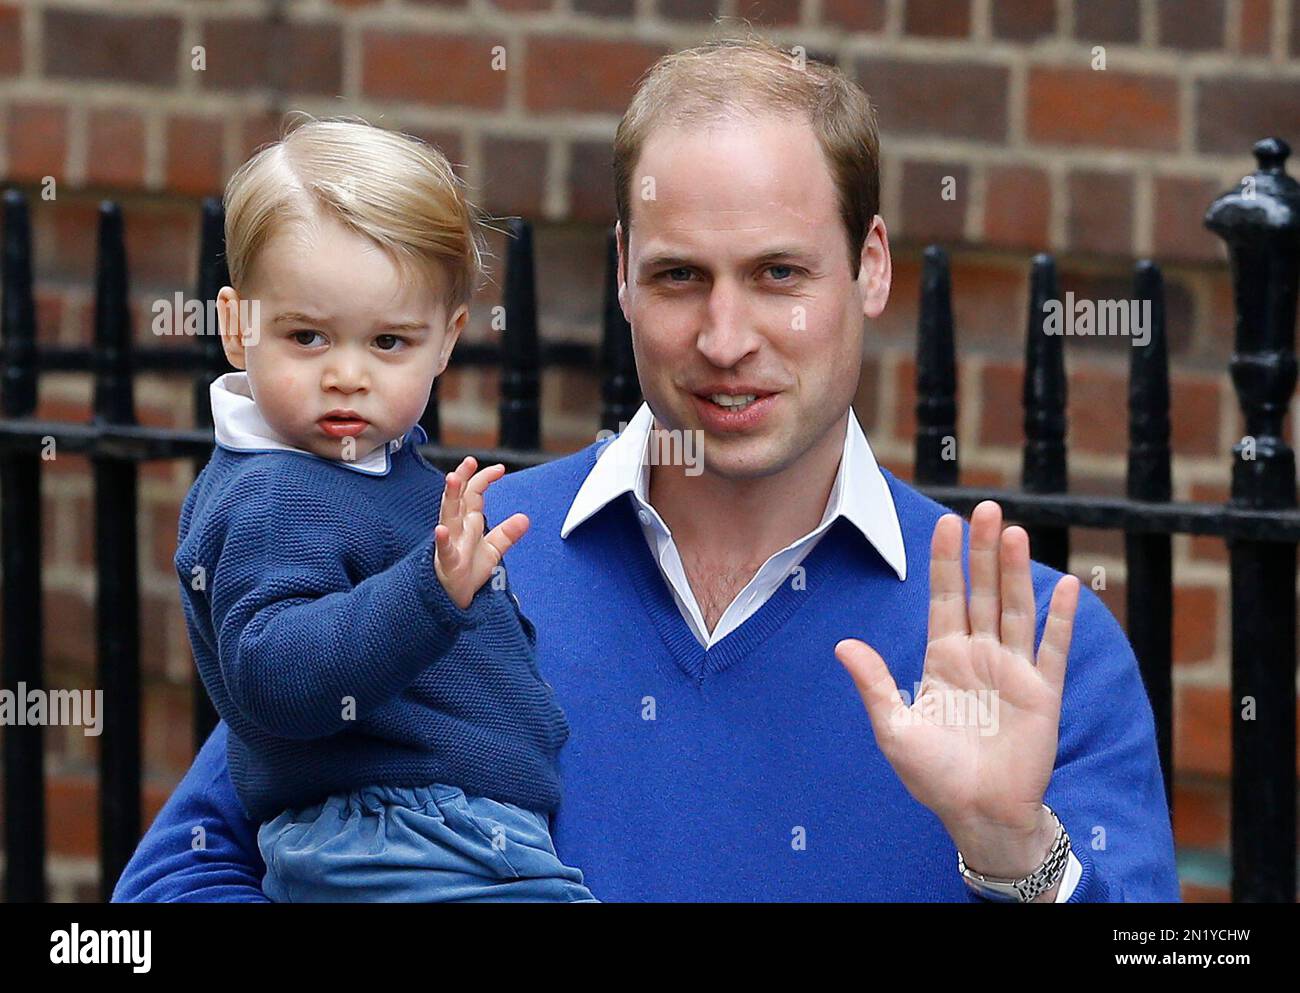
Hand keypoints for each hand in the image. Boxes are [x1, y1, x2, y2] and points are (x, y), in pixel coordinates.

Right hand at [433, 456, 529, 609]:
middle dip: (462, 478)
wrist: (455, 597)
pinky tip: (440, 530)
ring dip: (450, 497)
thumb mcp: (493, 549)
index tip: (500, 468)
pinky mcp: (448, 562)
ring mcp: (450, 543)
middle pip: (457, 498)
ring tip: (452, 479)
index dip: (484, 478)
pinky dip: (442, 539)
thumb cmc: (468, 570)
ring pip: (448, 516)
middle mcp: (457, 528)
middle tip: (468, 461)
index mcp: (468, 522)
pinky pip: (444, 549)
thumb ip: (507, 534)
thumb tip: (524, 518)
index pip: (473, 493)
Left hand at [835, 500, 1079, 888]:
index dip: (947, 561)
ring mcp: (1014, 671)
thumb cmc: (933, 775)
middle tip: (988, 508)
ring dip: (1018, 572)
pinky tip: (1068, 585)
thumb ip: (875, 684)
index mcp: (944, 658)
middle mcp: (980, 656)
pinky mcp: (1043, 694)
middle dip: (984, 551)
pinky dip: (1061, 619)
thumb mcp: (894, 728)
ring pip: (1017, 610)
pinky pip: (1053, 649)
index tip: (949, 522)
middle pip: (983, 592)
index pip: (946, 597)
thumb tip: (843, 645)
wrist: (977, 814)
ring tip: (1016, 532)